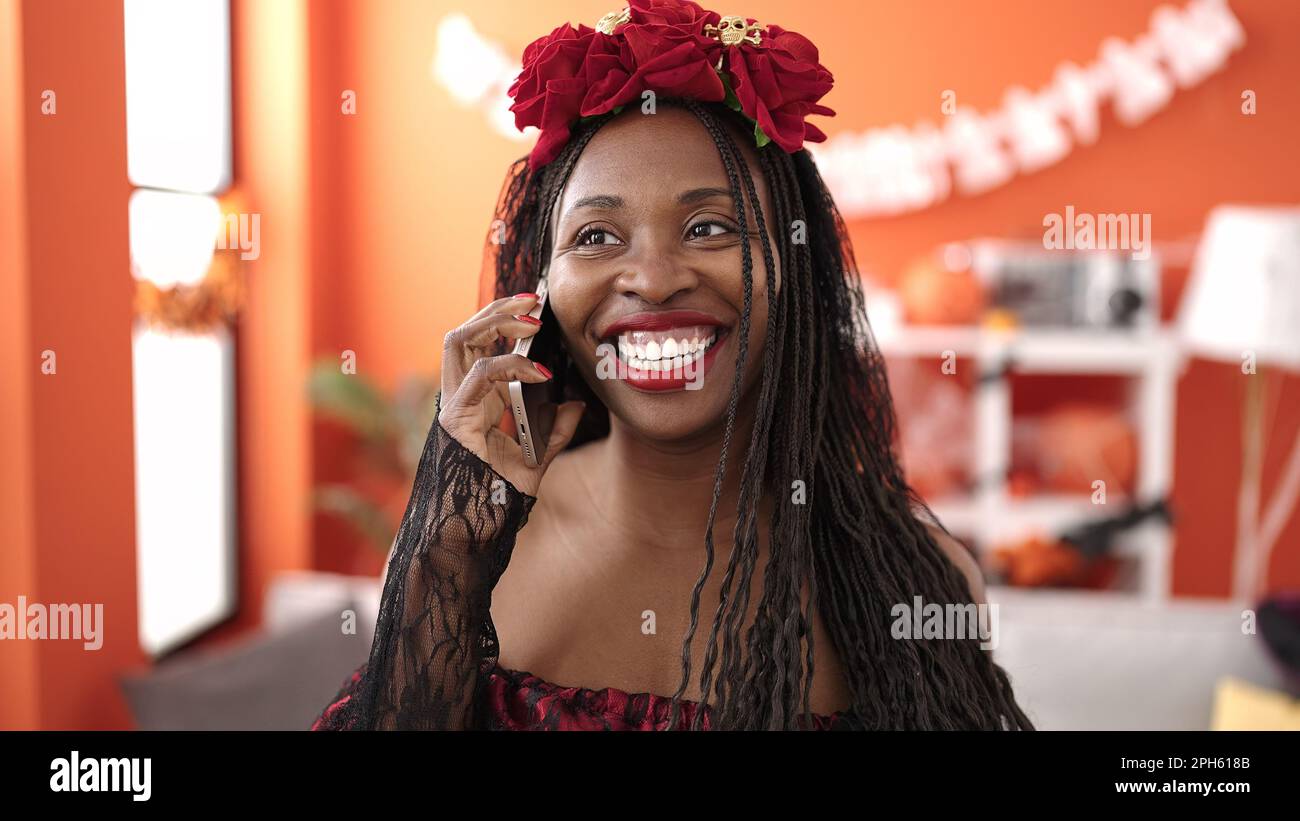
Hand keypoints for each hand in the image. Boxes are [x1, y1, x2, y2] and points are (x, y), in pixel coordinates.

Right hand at [437, 293, 584, 496]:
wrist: (474, 533)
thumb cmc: (498, 498)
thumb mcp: (537, 459)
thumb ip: (555, 432)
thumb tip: (576, 404)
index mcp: (475, 402)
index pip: (480, 347)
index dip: (506, 324)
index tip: (541, 315)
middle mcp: (459, 398)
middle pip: (463, 334)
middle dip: (496, 309)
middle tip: (533, 299)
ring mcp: (453, 406)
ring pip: (457, 340)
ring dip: (494, 321)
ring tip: (530, 319)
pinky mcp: (455, 419)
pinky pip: (480, 375)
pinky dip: (511, 366)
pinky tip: (540, 372)